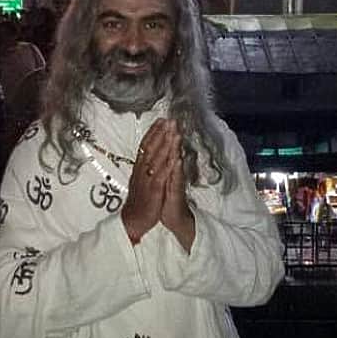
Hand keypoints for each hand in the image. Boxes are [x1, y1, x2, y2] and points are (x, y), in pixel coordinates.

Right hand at [120, 118, 173, 243]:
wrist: (132, 221)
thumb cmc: (138, 200)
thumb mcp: (139, 179)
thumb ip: (144, 166)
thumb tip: (148, 153)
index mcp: (139, 168)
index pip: (145, 145)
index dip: (153, 132)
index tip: (161, 119)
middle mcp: (141, 171)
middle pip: (150, 148)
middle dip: (160, 133)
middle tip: (169, 120)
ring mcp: (147, 181)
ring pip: (156, 160)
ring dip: (165, 145)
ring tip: (174, 132)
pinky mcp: (153, 192)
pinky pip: (160, 178)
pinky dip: (167, 167)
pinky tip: (175, 158)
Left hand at [160, 126, 195, 253]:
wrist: (173, 218)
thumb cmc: (165, 198)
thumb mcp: (161, 179)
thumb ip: (161, 164)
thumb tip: (159, 150)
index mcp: (164, 168)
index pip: (163, 148)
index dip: (162, 134)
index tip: (162, 119)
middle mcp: (171, 172)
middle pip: (171, 151)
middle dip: (170, 135)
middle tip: (173, 120)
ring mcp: (174, 182)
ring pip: (175, 163)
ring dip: (176, 149)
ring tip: (177, 134)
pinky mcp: (176, 193)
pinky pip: (176, 180)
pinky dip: (177, 170)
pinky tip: (178, 160)